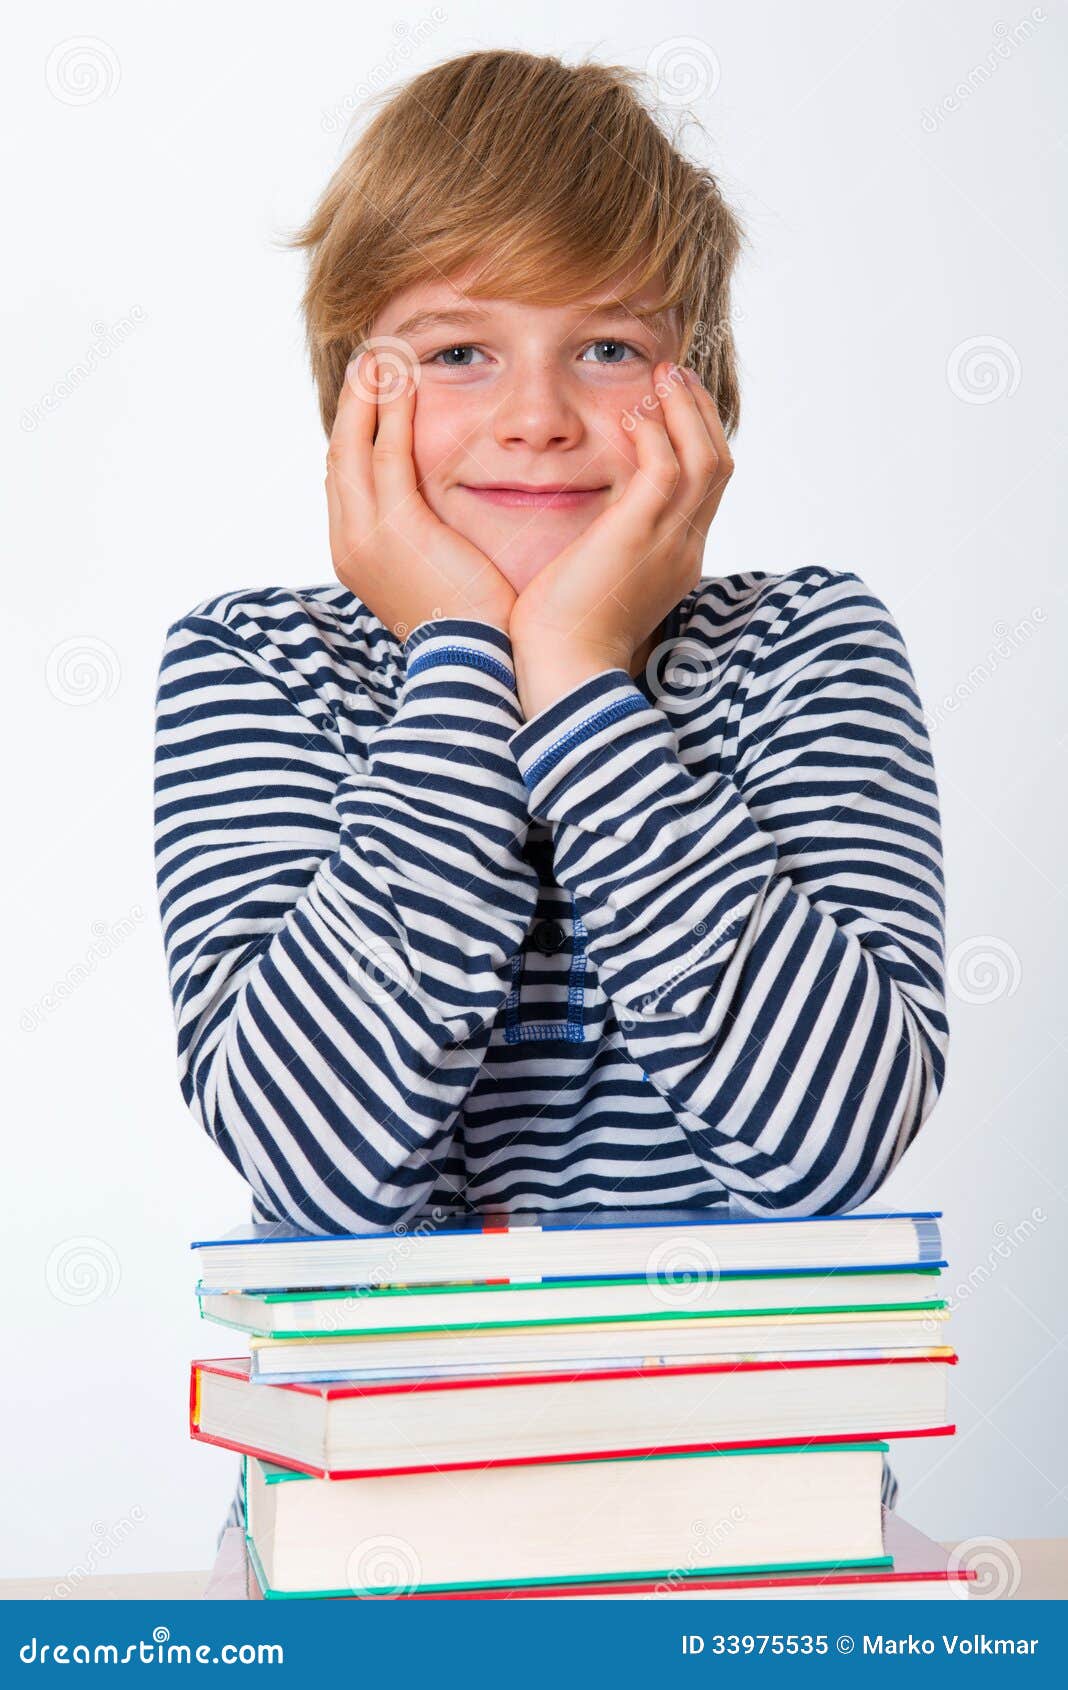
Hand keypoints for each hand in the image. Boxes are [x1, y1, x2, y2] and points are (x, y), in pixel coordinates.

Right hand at [325, 349, 515, 641]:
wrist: (475, 665)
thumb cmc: (470, 629)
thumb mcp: (435, 577)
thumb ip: (426, 541)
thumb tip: (438, 521)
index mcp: (356, 556)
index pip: (345, 481)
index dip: (354, 434)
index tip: (369, 398)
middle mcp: (349, 543)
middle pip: (339, 457)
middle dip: (352, 405)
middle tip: (368, 360)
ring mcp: (365, 536)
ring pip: (354, 447)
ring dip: (366, 396)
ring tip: (379, 354)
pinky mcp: (396, 528)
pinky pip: (388, 454)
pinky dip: (390, 412)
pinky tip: (400, 379)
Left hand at [509, 362, 733, 717]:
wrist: (564, 672)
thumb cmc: (564, 637)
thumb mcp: (596, 582)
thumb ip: (603, 546)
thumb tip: (584, 526)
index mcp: (676, 559)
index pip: (704, 487)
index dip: (695, 439)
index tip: (670, 406)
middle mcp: (684, 547)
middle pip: (718, 463)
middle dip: (699, 413)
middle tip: (672, 374)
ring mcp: (669, 541)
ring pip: (704, 457)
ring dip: (685, 409)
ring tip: (661, 375)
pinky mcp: (640, 535)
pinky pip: (666, 467)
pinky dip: (657, 433)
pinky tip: (633, 413)